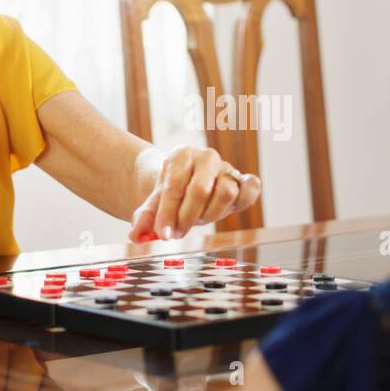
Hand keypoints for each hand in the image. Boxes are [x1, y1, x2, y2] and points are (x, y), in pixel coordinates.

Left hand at [127, 147, 260, 240]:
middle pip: (201, 190)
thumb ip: (144, 218)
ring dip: (210, 214)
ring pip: (227, 192)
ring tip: (198, 219)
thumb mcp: (153, 202)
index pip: (175, 186)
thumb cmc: (171, 193)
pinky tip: (228, 209)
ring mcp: (227, 168)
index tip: (163, 234)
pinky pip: (252, 187)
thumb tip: (137, 235)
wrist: (186, 183)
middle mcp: (206, 157)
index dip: (168, 213)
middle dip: (187, 217)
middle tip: (177, 232)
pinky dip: (246, 199)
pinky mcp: (243, 181)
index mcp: (181, 155)